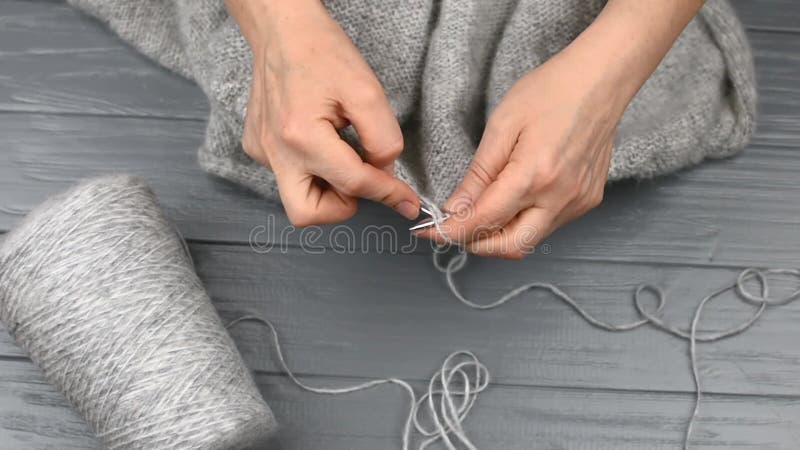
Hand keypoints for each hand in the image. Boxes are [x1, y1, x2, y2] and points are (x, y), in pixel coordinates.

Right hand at [228, 0, 419, 225]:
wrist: (282, 31)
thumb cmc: (322, 52)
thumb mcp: (367, 92)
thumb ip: (384, 139)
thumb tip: (385, 173)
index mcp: (302, 135)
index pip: (353, 184)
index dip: (387, 194)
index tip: (406, 201)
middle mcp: (275, 151)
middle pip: (307, 214)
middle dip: (340, 206)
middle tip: (358, 179)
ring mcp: (261, 152)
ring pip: (297, 198)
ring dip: (327, 188)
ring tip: (340, 152)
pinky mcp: (257, 148)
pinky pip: (288, 175)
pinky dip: (311, 168)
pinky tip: (319, 139)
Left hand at [416, 0, 703, 258]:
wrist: (601, 80)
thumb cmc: (551, 92)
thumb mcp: (502, 126)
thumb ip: (478, 174)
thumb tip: (455, 209)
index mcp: (535, 176)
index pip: (484, 221)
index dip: (451, 231)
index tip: (430, 231)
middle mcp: (560, 198)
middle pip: (510, 246)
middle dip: (475, 244)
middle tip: (452, 228)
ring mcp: (578, 203)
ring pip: (530, 240)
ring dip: (499, 236)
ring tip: (479, 213)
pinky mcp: (588, 201)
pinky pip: (548, 225)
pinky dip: (523, 223)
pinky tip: (511, 201)